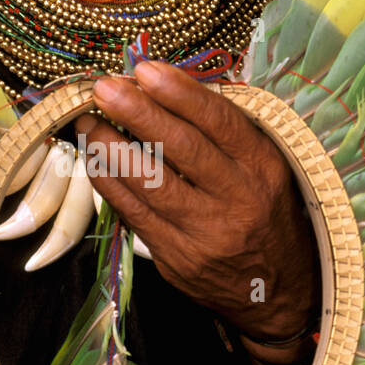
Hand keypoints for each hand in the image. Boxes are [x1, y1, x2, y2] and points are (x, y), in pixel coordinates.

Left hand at [76, 60, 317, 342]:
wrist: (278, 295)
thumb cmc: (267, 217)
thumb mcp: (266, 171)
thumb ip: (226, 134)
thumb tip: (170, 88)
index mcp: (263, 170)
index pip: (220, 122)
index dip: (180, 93)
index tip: (146, 69)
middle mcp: (238, 201)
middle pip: (182, 148)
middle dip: (138, 112)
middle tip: (104, 87)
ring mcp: (205, 234)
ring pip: (149, 182)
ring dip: (111, 147)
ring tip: (87, 121)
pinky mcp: (177, 259)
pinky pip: (134, 213)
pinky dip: (109, 183)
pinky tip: (93, 160)